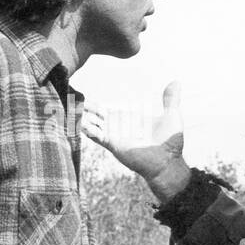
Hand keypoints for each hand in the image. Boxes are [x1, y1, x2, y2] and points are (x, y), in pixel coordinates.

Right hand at [81, 82, 190, 201]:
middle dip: (83, 108)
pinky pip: (98, 137)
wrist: (169, 162)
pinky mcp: (115, 145)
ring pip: (93, 124)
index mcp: (129, 119)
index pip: (107, 110)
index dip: (94, 105)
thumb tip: (175, 82)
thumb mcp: (171, 115)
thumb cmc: (170, 143)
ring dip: (82, 117)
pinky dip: (89, 130)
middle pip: (96, 116)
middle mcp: (119, 127)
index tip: (81, 97)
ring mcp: (116, 136)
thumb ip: (170, 99)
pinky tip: (80, 123)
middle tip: (68, 97)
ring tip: (69, 108)